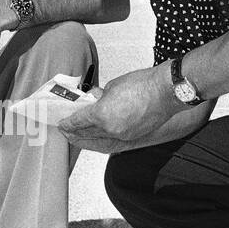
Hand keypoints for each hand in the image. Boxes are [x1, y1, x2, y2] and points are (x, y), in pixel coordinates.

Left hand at [58, 64, 179, 151]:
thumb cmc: (144, 84)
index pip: (78, 121)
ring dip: (87, 140)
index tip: (62, 124)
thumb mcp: (113, 86)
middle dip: (74, 134)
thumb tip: (94, 101)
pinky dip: (102, 141)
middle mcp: (111, 129)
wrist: (167, 91)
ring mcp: (123, 136)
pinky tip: (98, 138)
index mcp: (102, 115)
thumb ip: (100, 97)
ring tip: (78, 138)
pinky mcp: (133, 138)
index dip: (68, 123)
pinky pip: (112, 143)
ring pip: (99, 142)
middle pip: (86, 134)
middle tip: (66, 131)